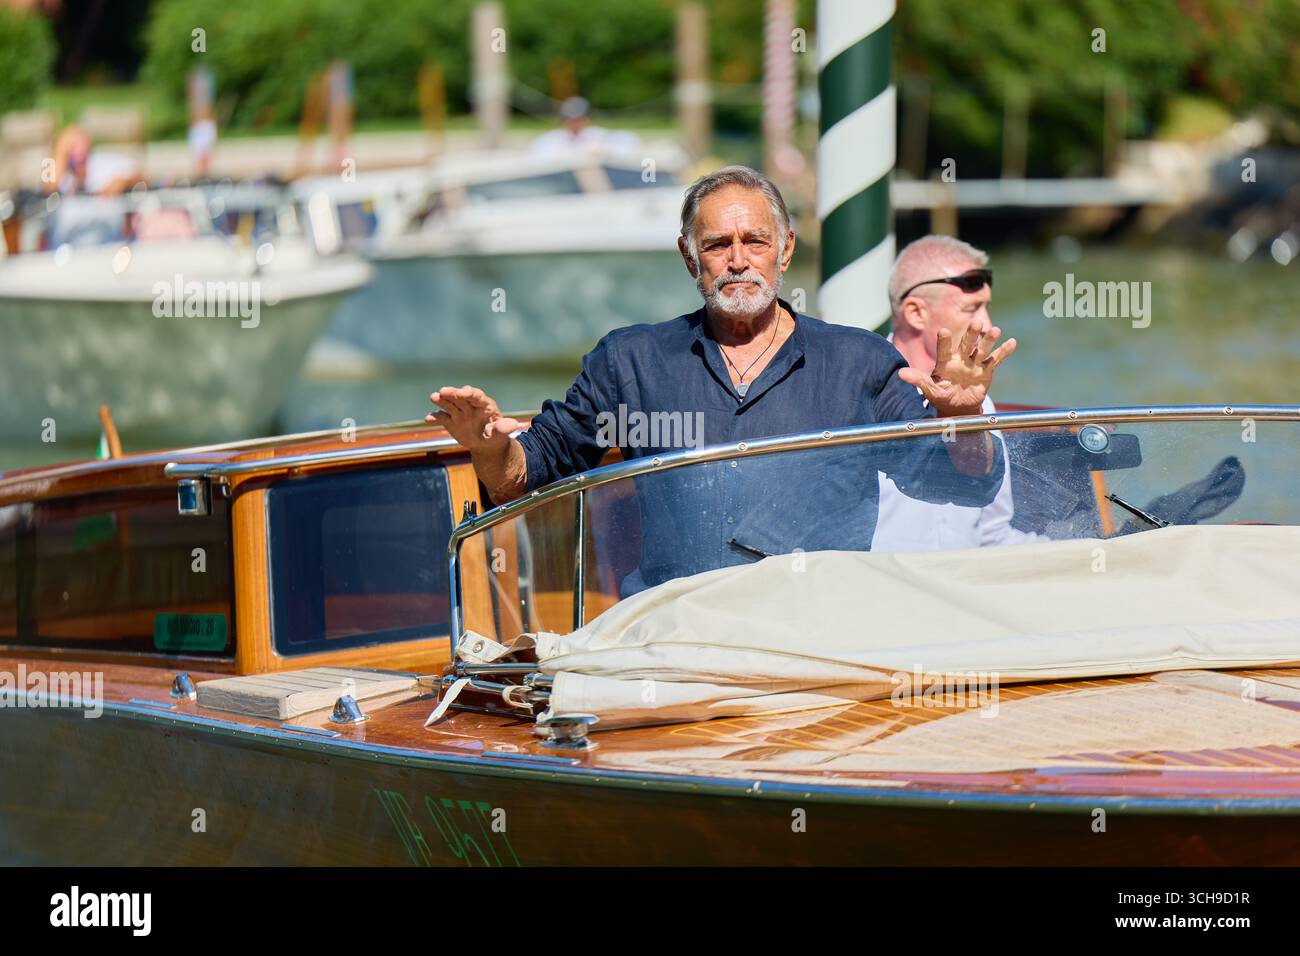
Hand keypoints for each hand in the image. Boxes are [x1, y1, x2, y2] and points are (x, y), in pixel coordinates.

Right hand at [426, 386, 521, 451]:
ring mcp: (459, 412)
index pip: (476, 396)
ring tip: (434, 397)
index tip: (462, 392)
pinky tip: (428, 419)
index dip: (469, 394)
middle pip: (460, 397)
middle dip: (452, 393)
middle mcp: (470, 406)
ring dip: (441, 400)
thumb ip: (503, 429)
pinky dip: (435, 417)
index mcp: (484, 406)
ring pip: (449, 404)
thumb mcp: (501, 434)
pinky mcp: (451, 421)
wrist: (487, 446)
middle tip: (443, 392)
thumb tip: (514, 425)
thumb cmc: (497, 437)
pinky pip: (442, 417)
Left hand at [898, 324, 1016, 416]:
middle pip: (966, 344)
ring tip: (996, 330)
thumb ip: (918, 380)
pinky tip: (1012, 342)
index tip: (943, 331)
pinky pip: (996, 359)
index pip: (944, 350)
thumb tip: (900, 374)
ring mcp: (974, 364)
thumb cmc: (941, 396)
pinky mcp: (986, 370)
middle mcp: (960, 359)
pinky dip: (1004, 352)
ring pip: (982, 350)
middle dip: (971, 334)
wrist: (958, 406)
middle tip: (976, 323)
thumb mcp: (930, 390)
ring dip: (989, 340)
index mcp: (945, 363)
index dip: (944, 341)